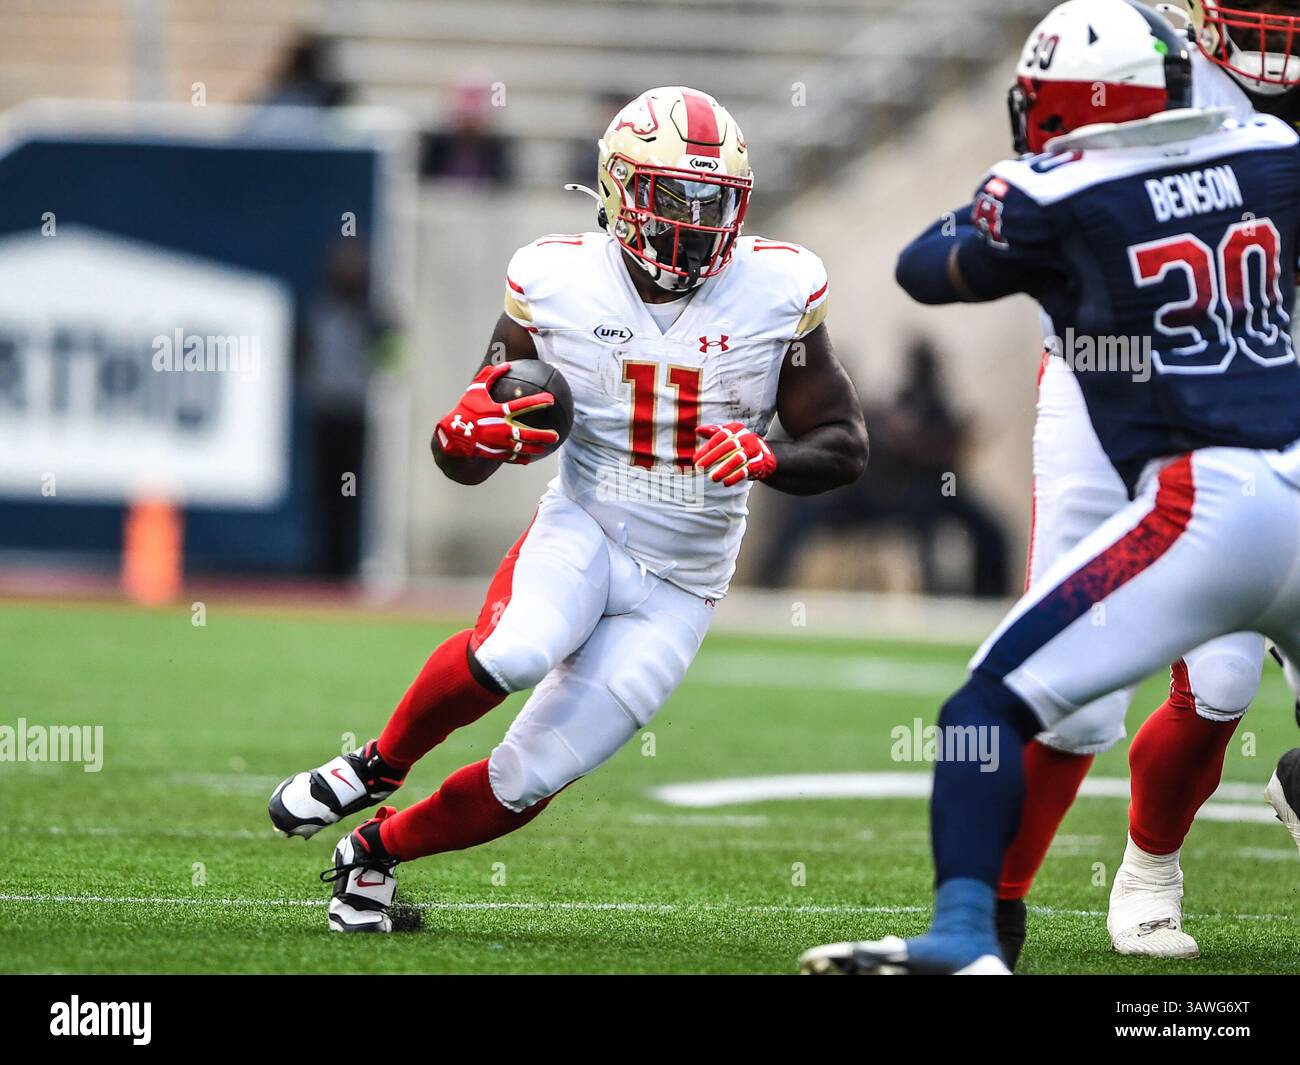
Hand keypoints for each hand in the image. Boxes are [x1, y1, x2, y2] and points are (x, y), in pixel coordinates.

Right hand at [434, 363, 557, 463]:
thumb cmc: (465, 408)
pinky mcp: (495, 452)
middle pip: (527, 433)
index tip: (550, 400)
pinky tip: (529, 458)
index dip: (537, 401)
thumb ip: (491, 375)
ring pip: (522, 448)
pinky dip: (521, 458)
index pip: (522, 406)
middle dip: (543, 435)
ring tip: (546, 448)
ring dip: (536, 448)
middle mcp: (501, 428)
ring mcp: (499, 442)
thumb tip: (506, 364)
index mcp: (498, 411)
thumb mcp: (476, 389)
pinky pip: (512, 457)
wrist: (453, 433)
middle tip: (556, 435)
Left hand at [693, 422, 776, 486]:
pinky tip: (725, 482)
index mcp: (737, 428)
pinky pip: (746, 470)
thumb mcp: (726, 435)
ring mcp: (754, 450)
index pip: (721, 435)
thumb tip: (698, 430)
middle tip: (700, 468)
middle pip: (729, 446)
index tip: (696, 459)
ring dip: (724, 469)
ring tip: (712, 477)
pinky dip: (735, 477)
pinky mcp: (759, 463)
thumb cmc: (738, 443)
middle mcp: (747, 437)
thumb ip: (712, 432)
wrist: (761, 454)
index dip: (707, 447)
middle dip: (713, 457)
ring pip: (738, 459)